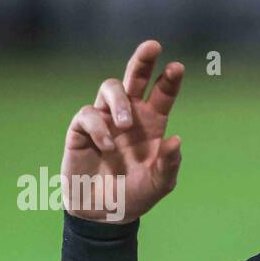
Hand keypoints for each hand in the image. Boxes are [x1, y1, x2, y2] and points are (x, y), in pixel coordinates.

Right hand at [61, 40, 184, 222]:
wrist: (105, 214)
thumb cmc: (135, 196)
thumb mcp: (160, 183)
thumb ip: (169, 164)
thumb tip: (176, 139)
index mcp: (152, 124)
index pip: (162, 94)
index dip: (169, 80)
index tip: (177, 68)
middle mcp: (129, 116)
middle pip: (134, 78)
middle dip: (143, 60)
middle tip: (153, 46)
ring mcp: (104, 120)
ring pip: (110, 88)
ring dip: (119, 101)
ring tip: (125, 124)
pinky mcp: (82, 130)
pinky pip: (88, 115)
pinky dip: (99, 127)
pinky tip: (107, 146)